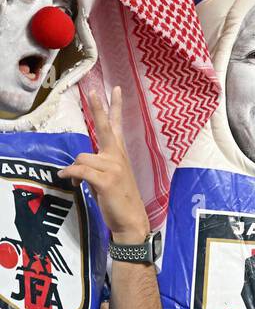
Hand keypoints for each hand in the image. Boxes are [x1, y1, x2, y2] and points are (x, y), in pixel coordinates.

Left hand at [58, 87, 148, 243]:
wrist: (131, 220)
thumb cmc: (118, 198)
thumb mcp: (109, 177)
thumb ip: (97, 165)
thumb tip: (77, 165)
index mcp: (119, 154)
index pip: (118, 125)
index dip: (115, 106)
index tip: (115, 89)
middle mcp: (118, 156)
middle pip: (107, 127)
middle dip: (99, 108)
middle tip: (93, 91)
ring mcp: (114, 167)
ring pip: (82, 157)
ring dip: (75, 170)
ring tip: (78, 183)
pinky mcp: (106, 180)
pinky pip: (78, 170)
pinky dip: (70, 175)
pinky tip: (69, 181)